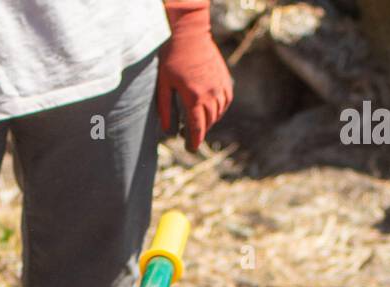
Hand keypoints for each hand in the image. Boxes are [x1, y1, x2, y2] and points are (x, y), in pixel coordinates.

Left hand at [158, 1, 232, 151]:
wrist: (190, 34)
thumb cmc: (173, 57)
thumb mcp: (163, 84)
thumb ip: (165, 108)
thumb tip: (167, 130)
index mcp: (194, 98)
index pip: (197, 128)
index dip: (194, 142)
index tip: (191, 149)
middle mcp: (210, 95)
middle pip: (208, 123)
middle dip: (200, 132)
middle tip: (190, 136)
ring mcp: (219, 86)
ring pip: (218, 113)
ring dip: (210, 122)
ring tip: (199, 123)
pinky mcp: (225, 78)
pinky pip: (226, 101)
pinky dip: (220, 109)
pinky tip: (212, 110)